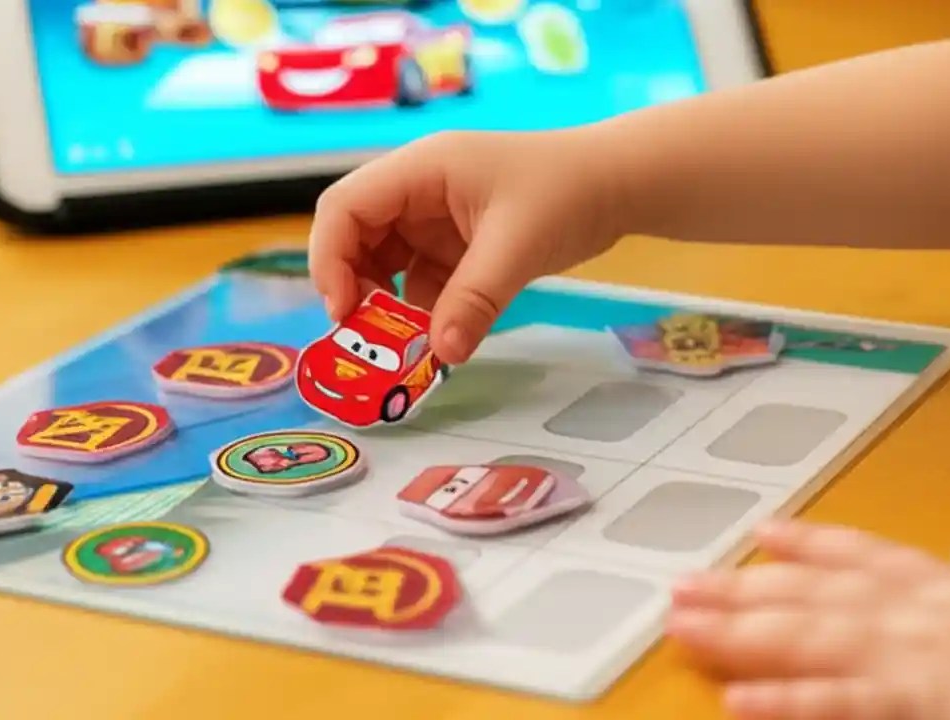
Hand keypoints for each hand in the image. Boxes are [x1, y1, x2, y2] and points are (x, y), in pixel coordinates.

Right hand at [307, 128, 624, 363]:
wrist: (618, 185)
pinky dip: (421, 311)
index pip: (345, 206)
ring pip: (384, 264)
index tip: (344, 311)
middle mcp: (417, 190)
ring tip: (401, 346)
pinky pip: (420, 281)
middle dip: (354, 287)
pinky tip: (436, 339)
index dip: (330, 258)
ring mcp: (434, 218)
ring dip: (387, 305)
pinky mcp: (455, 245)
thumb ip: (474, 300)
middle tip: (366, 339)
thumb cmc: (568, 193)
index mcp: (420, 169)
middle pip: (355, 236)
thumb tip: (441, 354)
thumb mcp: (518, 246)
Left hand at [666, 520, 949, 719]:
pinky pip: (840, 704)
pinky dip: (785, 702)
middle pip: (810, 594)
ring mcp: (908, 658)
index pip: (864, 556)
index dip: (808, 543)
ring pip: (807, 639)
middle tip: (679, 585)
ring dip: (738, 632)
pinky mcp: (919, 704)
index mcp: (942, 589)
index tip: (761, 532)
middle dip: (742, 589)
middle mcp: (911, 612)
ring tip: (680, 626)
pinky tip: (734, 701)